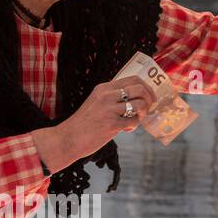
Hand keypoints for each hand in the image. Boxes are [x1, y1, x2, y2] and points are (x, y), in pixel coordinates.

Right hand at [31, 75, 155, 171]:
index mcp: (104, 88)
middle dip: (149, 99)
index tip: (149, 96)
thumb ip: (112, 98)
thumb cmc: (84, 123)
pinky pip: (134, 121)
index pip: (133, 79)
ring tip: (135, 120)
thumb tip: (135, 99)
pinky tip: (126, 130)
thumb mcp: (96, 103)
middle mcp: (107, 96)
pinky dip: (134, 126)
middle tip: (148, 108)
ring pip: (140, 104)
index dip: (146, 87)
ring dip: (143, 113)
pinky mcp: (112, 124)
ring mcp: (109, 109)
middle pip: (139, 89)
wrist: (68, 138)